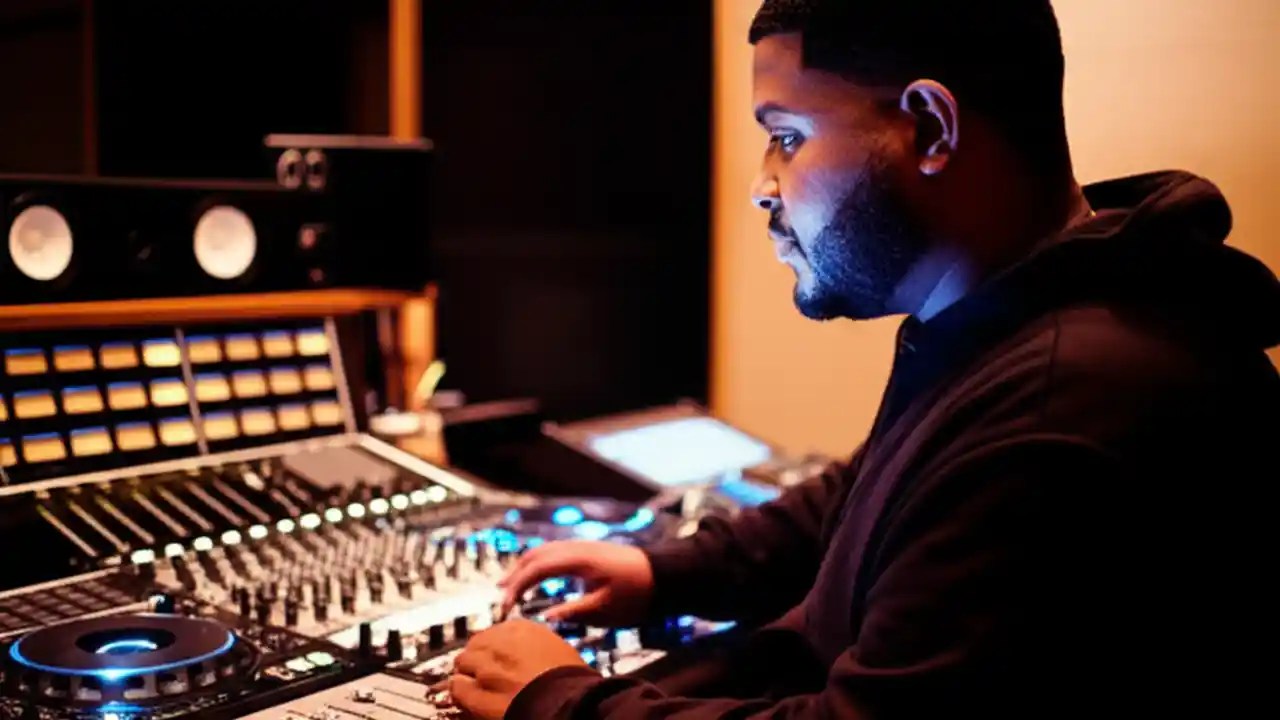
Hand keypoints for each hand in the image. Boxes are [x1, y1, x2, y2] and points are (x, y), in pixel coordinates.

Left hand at [443, 619, 587, 719]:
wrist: (571, 706)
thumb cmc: (572, 681)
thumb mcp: (558, 650)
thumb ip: (534, 646)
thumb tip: (527, 654)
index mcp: (520, 629)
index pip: (493, 632)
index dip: (492, 649)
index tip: (496, 659)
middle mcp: (499, 644)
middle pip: (474, 646)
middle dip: (476, 660)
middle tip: (482, 675)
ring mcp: (485, 669)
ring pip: (461, 664)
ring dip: (466, 675)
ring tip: (474, 689)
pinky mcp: (476, 694)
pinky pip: (456, 688)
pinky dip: (460, 693)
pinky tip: (468, 701)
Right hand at [498, 540, 654, 624]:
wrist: (666, 575)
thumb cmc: (638, 593)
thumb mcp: (606, 609)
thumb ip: (574, 612)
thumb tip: (545, 618)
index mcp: (579, 560)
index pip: (537, 568)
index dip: (517, 586)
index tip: (506, 607)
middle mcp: (577, 548)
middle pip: (536, 554)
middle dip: (515, 575)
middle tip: (501, 598)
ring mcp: (583, 547)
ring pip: (545, 551)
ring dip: (525, 567)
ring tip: (510, 586)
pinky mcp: (589, 552)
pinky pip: (555, 553)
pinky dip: (539, 564)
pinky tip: (536, 577)